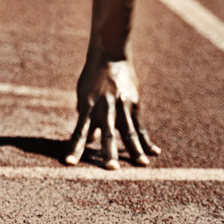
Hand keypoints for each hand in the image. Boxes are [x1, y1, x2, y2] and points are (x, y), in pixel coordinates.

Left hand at [65, 55, 160, 169]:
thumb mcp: (83, 96)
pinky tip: (154, 153)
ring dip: (135, 149)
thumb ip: (86, 118)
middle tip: (111, 168)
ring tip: (141, 164)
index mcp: (87, 106)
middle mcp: (104, 108)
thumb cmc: (92, 78)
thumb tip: (90, 140)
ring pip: (128, 131)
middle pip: (106, 133)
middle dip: (108, 151)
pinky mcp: (134, 104)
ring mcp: (121, 106)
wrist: (110, 55)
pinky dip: (147, 140)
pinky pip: (140, 126)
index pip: (79, 132)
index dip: (74, 148)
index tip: (69, 163)